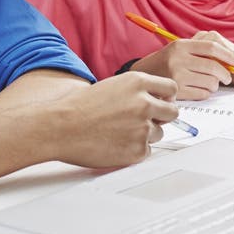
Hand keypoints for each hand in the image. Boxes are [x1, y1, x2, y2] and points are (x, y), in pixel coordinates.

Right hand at [53, 72, 178, 169]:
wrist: (60, 127)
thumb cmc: (79, 107)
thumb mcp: (111, 86)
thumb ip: (136, 91)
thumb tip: (155, 101)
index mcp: (137, 82)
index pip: (171, 88)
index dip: (166, 97)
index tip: (161, 103)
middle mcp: (144, 102)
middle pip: (172, 112)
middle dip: (161, 117)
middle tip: (145, 121)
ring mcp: (143, 127)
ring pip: (159, 133)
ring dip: (145, 135)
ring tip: (120, 133)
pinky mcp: (138, 150)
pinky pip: (147, 151)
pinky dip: (135, 150)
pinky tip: (116, 144)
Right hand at [129, 30, 233, 99]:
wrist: (143, 75)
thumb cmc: (165, 61)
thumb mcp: (178, 49)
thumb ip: (199, 50)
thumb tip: (226, 58)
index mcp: (181, 45)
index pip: (212, 47)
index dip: (227, 55)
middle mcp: (179, 59)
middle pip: (214, 66)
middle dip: (225, 74)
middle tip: (228, 77)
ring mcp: (177, 75)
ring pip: (210, 82)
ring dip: (215, 85)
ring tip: (212, 83)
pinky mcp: (177, 91)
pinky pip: (202, 94)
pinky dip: (206, 93)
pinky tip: (201, 90)